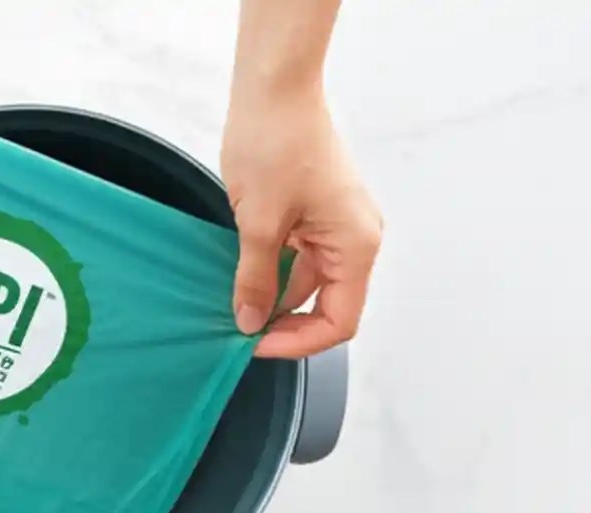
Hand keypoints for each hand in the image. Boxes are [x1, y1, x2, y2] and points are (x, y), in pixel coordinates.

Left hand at [221, 88, 382, 358]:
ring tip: (234, 305)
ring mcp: (337, 226)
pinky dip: (272, 272)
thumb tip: (249, 321)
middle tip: (239, 331)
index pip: (339, 322)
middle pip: (326, 306)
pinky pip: (299, 259)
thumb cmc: (277, 142)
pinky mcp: (316, 215)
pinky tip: (241, 277)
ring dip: (274, 297)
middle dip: (283, 324)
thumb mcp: (259, 223)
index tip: (255, 343)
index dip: (297, 342)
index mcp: (357, 245)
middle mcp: (356, 238)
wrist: (274, 90)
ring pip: (308, 284)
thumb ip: (256, 279)